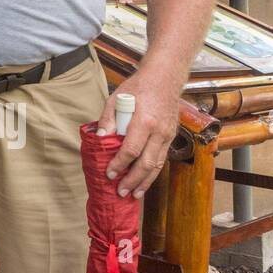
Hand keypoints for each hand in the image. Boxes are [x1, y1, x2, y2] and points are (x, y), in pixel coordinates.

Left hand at [95, 72, 177, 199]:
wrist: (164, 79)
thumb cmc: (138, 87)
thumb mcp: (116, 98)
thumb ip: (108, 119)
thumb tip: (101, 138)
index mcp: (145, 121)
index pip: (131, 150)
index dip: (120, 164)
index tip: (109, 174)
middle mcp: (159, 131)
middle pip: (146, 163)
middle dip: (133, 180)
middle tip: (120, 192)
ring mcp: (168, 135)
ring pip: (157, 165)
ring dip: (145, 181)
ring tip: (134, 194)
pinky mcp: (171, 136)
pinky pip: (161, 158)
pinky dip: (153, 172)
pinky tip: (144, 180)